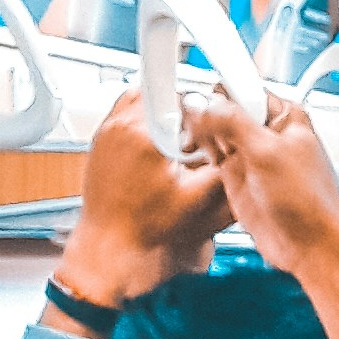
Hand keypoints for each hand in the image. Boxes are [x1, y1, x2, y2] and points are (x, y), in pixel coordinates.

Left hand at [55, 89, 230, 315]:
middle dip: (179, 107)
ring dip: (159, 112)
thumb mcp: (196, 199)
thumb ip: (222, 169)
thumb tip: (238, 149)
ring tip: (173, 139)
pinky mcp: (99, 143)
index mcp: (143, 134)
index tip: (206, 116)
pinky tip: (154, 150)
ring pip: (138, 99)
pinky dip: (141, 124)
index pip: (177, 94)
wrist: (109, 247)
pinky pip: (123, 116)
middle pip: (157, 91)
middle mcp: (118, 127)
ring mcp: (105, 133)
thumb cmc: (142, 228)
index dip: (198, 104)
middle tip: (192, 131)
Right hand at [181, 84, 338, 274]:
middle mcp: (267, 133)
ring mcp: (251, 155)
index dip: (219, 94)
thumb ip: (233, 123)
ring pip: (213, 132)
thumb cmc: (311, 202)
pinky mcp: (237, 177)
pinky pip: (210, 156)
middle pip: (223, 109)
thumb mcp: (268, 153)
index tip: (197, 100)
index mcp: (285, 117)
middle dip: (204, 116)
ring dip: (198, 135)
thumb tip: (203, 105)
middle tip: (190, 125)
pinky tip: (190, 155)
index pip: (243, 88)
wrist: (312, 246)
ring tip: (188, 141)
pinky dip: (198, 155)